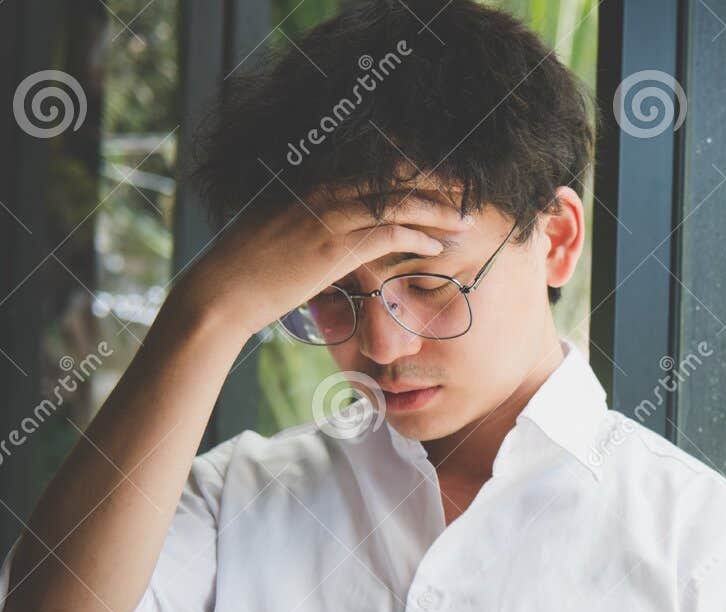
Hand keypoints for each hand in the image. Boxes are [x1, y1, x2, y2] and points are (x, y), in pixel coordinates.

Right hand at [168, 194, 473, 341]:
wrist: (221, 289)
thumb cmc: (247, 268)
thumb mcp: (279, 231)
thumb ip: (309, 222)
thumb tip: (332, 233)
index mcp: (309, 185)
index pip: (370, 168)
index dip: (408, 168)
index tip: (436, 174)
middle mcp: (320, 194)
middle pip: (390, 178)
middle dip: (433, 182)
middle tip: (465, 188)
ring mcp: (326, 219)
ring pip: (396, 204)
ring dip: (435, 212)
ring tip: (462, 220)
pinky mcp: (332, 248)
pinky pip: (386, 235)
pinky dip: (416, 238)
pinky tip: (436, 246)